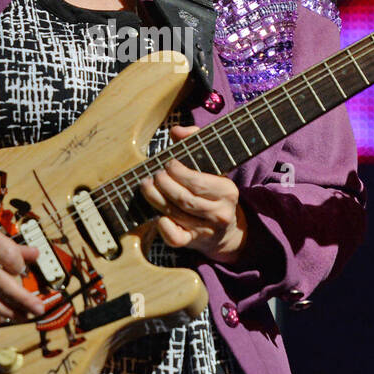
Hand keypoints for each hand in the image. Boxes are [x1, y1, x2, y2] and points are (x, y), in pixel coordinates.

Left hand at [139, 123, 251, 264]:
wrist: (226, 231)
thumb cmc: (213, 190)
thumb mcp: (212, 166)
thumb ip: (195, 141)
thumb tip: (177, 131)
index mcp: (227, 191)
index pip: (198, 182)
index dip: (178, 172)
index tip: (167, 163)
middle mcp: (219, 212)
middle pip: (184, 198)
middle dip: (164, 184)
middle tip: (154, 174)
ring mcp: (206, 230)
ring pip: (175, 214)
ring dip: (155, 198)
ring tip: (146, 185)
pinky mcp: (193, 242)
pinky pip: (175, 238)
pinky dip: (163, 227)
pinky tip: (157, 214)